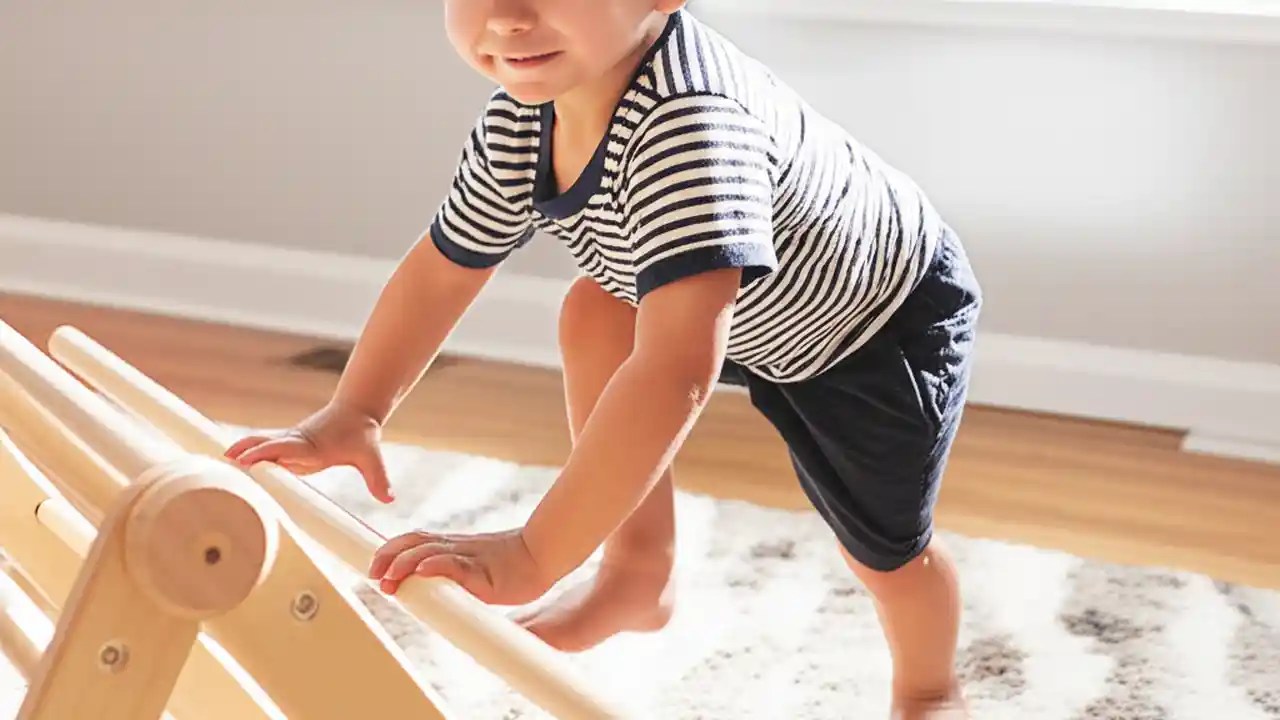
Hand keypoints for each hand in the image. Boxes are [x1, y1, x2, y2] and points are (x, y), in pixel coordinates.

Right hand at [223, 401, 394, 502]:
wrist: (357, 412)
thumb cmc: (362, 434)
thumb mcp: (372, 456)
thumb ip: (378, 478)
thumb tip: (389, 498)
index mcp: (312, 446)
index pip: (284, 448)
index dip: (264, 453)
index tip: (245, 459)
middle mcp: (297, 442)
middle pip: (265, 444)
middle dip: (244, 451)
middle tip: (219, 462)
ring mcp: (290, 442)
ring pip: (260, 442)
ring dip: (240, 449)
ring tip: (215, 462)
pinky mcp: (288, 444)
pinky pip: (263, 446)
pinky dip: (245, 450)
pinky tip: (228, 461)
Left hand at [368, 528, 551, 605]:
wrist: (543, 554)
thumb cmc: (513, 566)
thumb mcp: (477, 567)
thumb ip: (456, 576)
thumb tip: (436, 597)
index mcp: (453, 545)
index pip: (415, 539)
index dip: (391, 549)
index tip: (373, 567)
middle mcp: (457, 546)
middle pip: (414, 541)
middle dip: (388, 556)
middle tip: (372, 575)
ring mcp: (469, 556)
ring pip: (429, 551)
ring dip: (404, 563)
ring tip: (387, 578)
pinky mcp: (482, 570)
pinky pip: (455, 564)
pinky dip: (436, 565)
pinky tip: (422, 571)